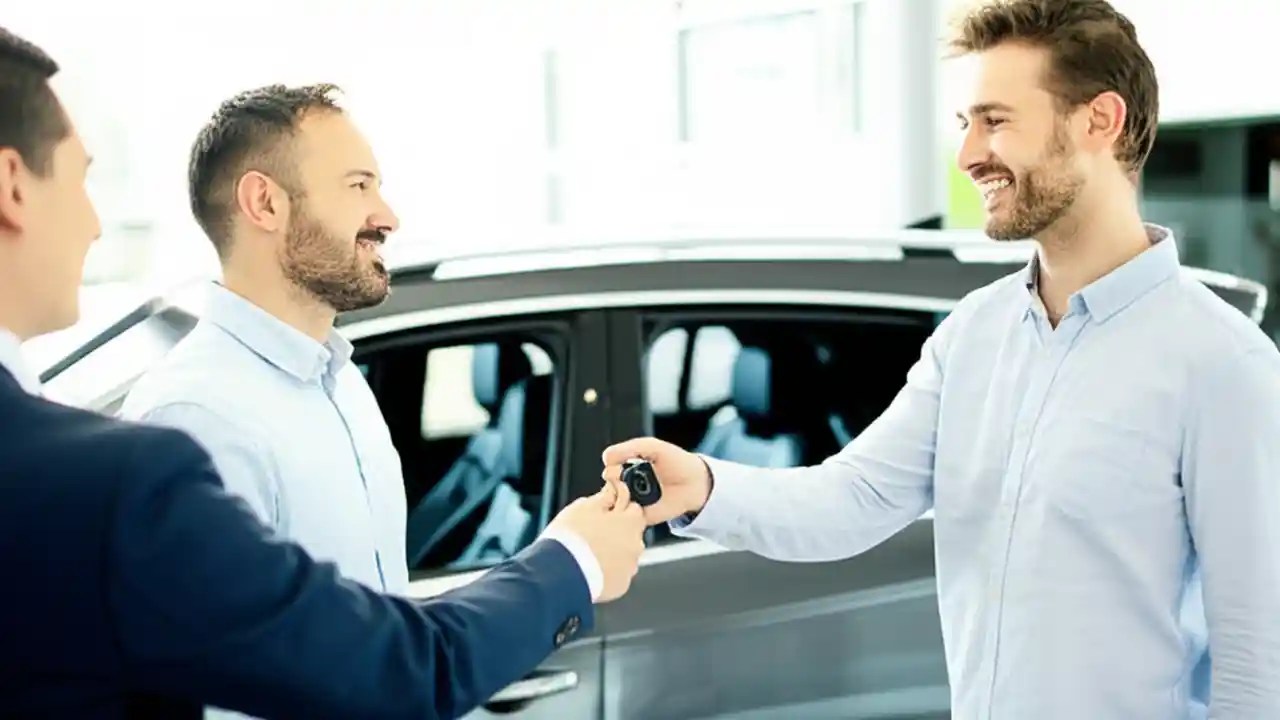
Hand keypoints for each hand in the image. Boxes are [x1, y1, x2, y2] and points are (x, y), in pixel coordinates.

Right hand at [545, 483, 645, 602]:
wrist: (560, 573)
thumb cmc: (571, 537)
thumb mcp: (585, 506)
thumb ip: (605, 497)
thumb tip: (612, 492)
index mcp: (631, 522)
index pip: (634, 509)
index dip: (618, 508)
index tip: (605, 511)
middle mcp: (636, 545)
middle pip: (630, 533)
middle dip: (616, 531)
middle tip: (593, 532)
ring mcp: (630, 567)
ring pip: (624, 554)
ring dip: (612, 551)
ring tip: (589, 552)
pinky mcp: (620, 585)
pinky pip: (617, 573)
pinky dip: (608, 570)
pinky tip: (590, 567)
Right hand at [601, 437, 711, 525]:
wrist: (695, 482)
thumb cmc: (675, 461)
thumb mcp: (651, 446)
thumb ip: (628, 448)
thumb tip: (605, 457)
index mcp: (628, 468)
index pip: (609, 471)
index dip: (610, 470)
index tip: (616, 469)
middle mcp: (629, 486)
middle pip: (608, 488)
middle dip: (612, 485)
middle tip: (620, 480)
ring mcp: (635, 502)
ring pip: (614, 505)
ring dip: (618, 499)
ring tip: (627, 493)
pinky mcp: (642, 517)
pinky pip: (626, 520)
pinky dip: (625, 512)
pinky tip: (633, 504)